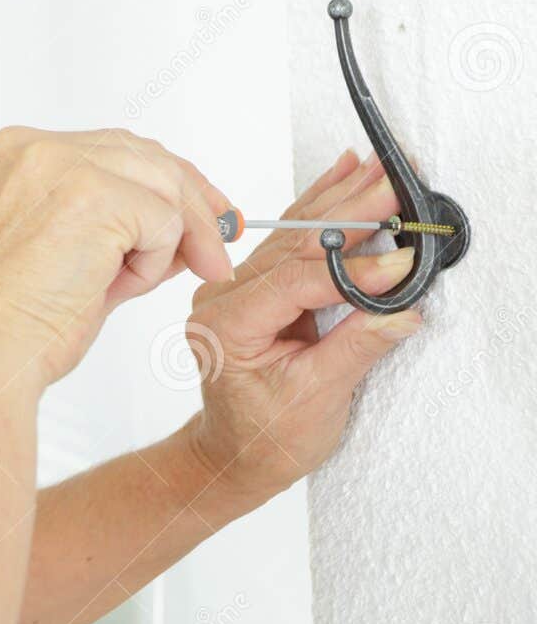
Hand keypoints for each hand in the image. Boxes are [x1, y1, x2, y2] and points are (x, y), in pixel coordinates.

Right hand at [0, 127, 235, 389]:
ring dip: (171, 240)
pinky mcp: (90, 194)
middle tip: (216, 251)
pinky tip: (117, 290)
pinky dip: (153, 263)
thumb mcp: (65, 257)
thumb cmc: (9, 325)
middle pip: (146, 155)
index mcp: (12, 155)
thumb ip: (117, 229)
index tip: (205, 215)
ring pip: (163, 185)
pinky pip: (162, 221)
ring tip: (138, 286)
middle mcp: (30, 148)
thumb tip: (187, 228)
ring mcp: (58, 164)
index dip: (164, 183)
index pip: (112, 149)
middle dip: (192, 203)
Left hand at [183, 148, 424, 506]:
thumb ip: (355, 347)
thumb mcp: (315, 399)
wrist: (235, 453)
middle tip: (395, 183)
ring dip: (342, 201)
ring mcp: (235, 286)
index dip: (350, 270)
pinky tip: (344, 176)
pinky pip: (292, 241)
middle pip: (293, 245)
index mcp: (225, 325)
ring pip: (294, 235)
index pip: (293, 283)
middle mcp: (222, 296)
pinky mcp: (255, 284)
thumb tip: (400, 307)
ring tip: (381, 170)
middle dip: (350, 212)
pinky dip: (322, 210)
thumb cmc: (265, 436)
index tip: (401, 259)